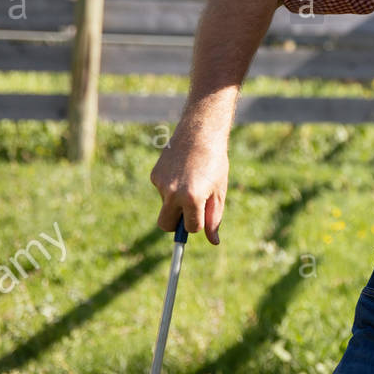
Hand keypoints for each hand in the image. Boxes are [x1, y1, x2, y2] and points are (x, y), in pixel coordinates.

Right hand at [149, 122, 228, 244]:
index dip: (198, 224)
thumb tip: (213, 241)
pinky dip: (171, 187)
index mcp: (192, 199)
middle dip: (175, 225)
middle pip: (165, 225)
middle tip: (188, 213)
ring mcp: (161, 184)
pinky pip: (163, 190)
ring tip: (191, 179)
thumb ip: (215, 218)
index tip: (202, 218)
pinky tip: (182, 171)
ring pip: (166, 205)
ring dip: (177, 201)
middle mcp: (173, 193)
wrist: (200, 133)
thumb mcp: (219, 191)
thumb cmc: (215, 163)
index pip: (191, 228)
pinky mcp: (154, 175)